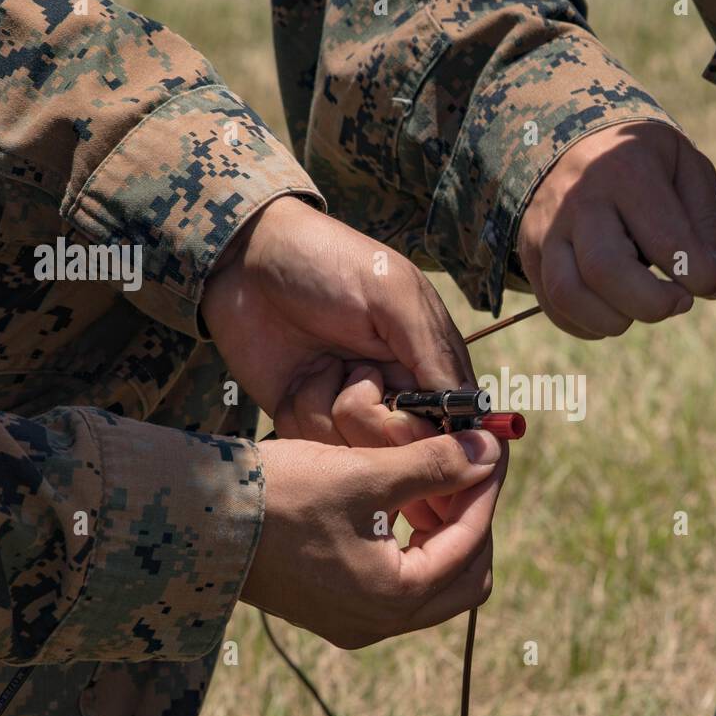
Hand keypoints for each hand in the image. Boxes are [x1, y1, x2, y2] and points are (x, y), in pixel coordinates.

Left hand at [201, 196, 472, 440]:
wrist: (244, 259)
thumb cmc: (328, 262)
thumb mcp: (392, 295)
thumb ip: (433, 353)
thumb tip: (471, 409)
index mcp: (429, 364)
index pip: (456, 427)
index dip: (440, 441)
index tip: (407, 421)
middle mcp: (395, 395)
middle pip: (403, 453)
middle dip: (374, 420)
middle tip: (355, 370)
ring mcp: (349, 411)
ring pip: (356, 456)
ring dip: (330, 409)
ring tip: (320, 364)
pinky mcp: (307, 419)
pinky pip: (314, 448)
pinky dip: (301, 414)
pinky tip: (296, 378)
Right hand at [243, 429, 504, 648]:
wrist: (192, 520)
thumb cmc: (279, 496)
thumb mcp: (364, 473)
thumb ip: (434, 465)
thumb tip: (492, 449)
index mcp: (394, 598)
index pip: (470, 545)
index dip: (483, 491)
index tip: (489, 449)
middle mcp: (378, 622)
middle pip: (463, 579)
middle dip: (472, 523)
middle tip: (466, 471)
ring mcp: (353, 619)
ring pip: (431, 582)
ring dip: (443, 534)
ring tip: (434, 479)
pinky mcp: (332, 606)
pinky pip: (396, 581)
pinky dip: (410, 544)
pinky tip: (400, 500)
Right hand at [516, 121, 715, 337]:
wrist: (572, 139)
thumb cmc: (643, 161)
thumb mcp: (686, 169)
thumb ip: (707, 225)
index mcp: (625, 169)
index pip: (665, 239)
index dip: (700, 276)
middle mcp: (578, 199)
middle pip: (606, 270)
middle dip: (652, 304)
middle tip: (679, 303)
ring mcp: (546, 229)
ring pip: (569, 294)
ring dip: (615, 319)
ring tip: (643, 307)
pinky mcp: (531, 255)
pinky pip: (554, 306)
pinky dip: (589, 324)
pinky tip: (615, 310)